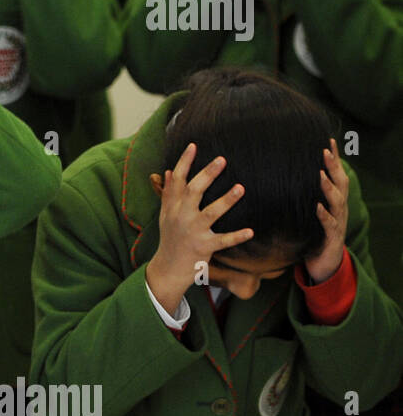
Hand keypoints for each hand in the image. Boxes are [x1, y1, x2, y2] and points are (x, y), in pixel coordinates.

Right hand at [145, 143, 253, 313]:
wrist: (167, 270)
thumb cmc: (170, 239)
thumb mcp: (165, 215)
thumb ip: (167, 194)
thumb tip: (166, 171)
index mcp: (173, 207)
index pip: (177, 180)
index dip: (184, 162)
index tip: (194, 145)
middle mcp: (181, 216)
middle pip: (194, 191)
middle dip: (208, 174)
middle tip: (222, 159)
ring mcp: (193, 232)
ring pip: (211, 213)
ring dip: (226, 200)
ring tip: (241, 187)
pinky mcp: (204, 247)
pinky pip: (223, 241)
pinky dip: (236, 236)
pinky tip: (251, 231)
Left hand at [305, 138, 348, 283]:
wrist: (323, 263)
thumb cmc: (313, 234)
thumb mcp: (307, 212)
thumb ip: (300, 196)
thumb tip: (281, 177)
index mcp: (333, 200)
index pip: (335, 175)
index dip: (333, 158)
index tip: (327, 140)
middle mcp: (338, 208)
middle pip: (339, 183)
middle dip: (333, 166)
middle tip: (324, 150)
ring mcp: (337, 222)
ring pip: (337, 201)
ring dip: (328, 187)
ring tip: (320, 174)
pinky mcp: (331, 237)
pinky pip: (329, 224)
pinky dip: (323, 215)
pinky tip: (317, 207)